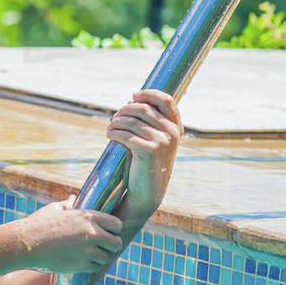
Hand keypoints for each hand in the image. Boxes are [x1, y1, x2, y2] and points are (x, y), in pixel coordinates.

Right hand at [24, 199, 122, 273]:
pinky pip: (96, 267)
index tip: (108, 231)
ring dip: (101, 256)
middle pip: (116, 243)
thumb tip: (73, 198)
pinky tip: (82, 259)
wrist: (27, 243)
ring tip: (91, 252)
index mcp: (88, 216)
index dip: (114, 229)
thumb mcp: (56, 209)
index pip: (117, 224)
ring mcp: (87, 251)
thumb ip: (69, 205)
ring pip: (107, 258)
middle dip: (111, 245)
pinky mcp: (81, 265)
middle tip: (103, 245)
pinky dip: (92, 265)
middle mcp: (92, 233)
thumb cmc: (39, 223)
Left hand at [106, 89, 182, 214]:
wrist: (147, 190)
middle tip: (114, 118)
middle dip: (124, 110)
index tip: (134, 95)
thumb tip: (132, 99)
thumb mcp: (153, 137)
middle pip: (143, 108)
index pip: (166, 100)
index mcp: (176, 127)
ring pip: (132, 121)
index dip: (149, 94)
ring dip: (116, 122)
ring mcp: (163, 142)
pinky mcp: (150, 150)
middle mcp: (173, 133)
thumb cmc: (146, 160)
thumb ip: (148, 120)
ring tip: (110, 127)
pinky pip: (126, 134)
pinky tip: (109, 135)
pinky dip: (114, 133)